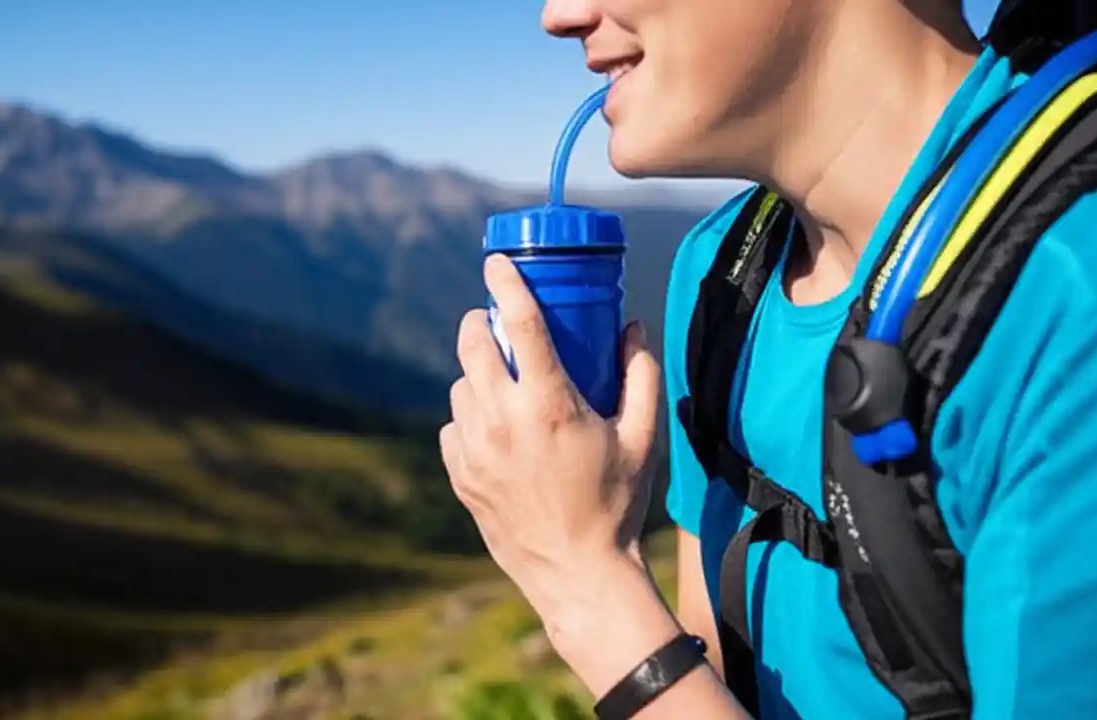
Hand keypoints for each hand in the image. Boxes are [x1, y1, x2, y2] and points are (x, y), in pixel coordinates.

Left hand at [439, 254, 661, 626]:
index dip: (506, 282)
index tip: (497, 261)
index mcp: (549, 403)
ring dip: (479, 374)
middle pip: (473, 343)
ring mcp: (474, 448)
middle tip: (499, 324)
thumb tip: (631, 325)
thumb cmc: (616, 503)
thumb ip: (641, 375)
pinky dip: (471, 418)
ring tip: (507, 387)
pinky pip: (453, 426)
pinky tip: (498, 432)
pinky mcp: (460, 474)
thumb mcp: (643, 438)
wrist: (577, 572)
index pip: (520, 322)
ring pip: (461, 385)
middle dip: (482, 322)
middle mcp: (503, 419)